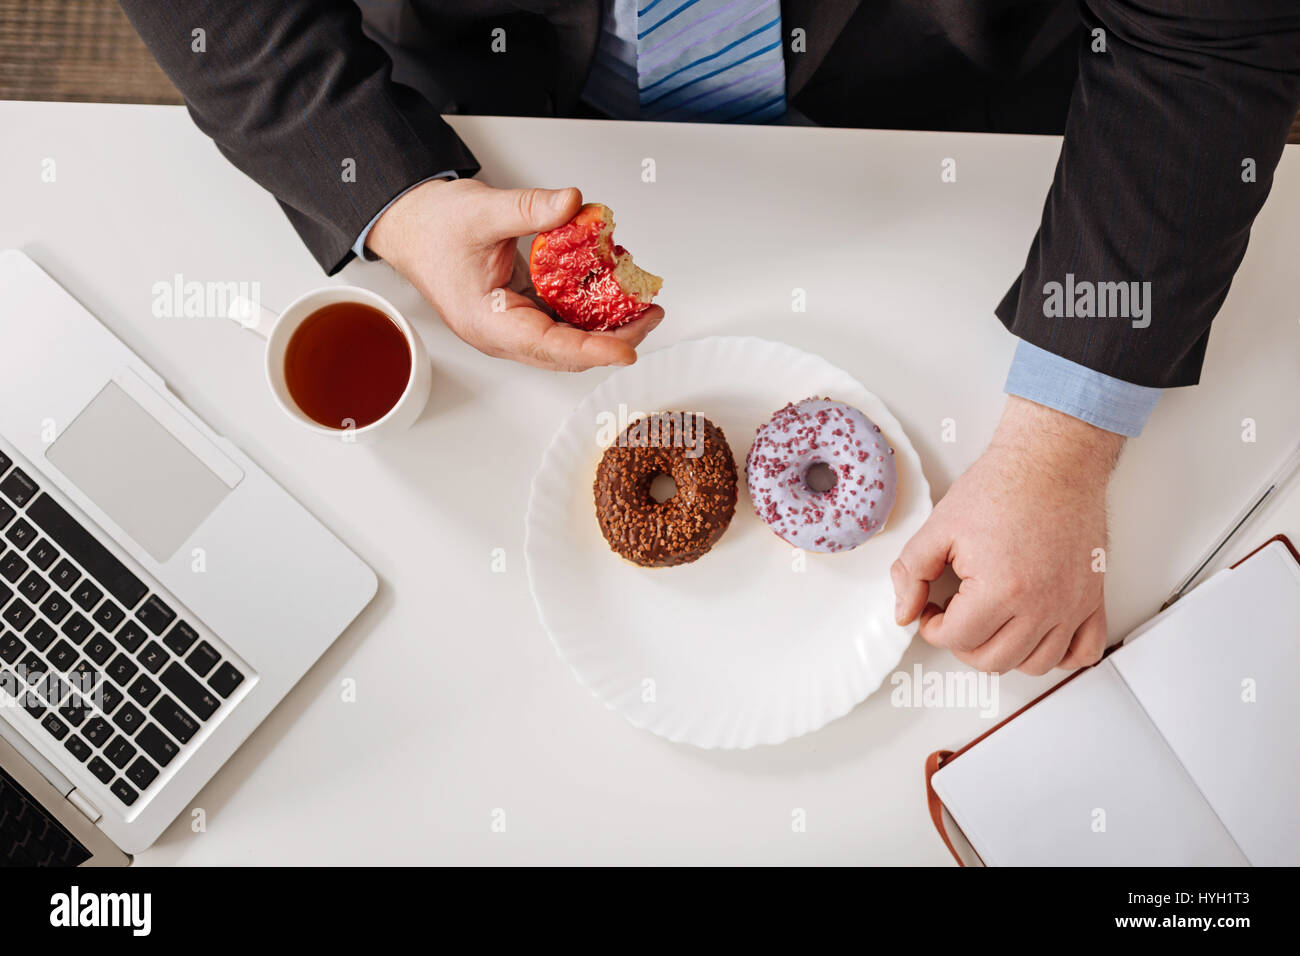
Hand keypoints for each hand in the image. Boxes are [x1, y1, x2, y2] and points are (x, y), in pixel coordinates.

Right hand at [367, 178, 663, 370]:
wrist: (408, 224)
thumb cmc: (432, 227)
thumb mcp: (482, 210)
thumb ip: (530, 209)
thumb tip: (573, 204)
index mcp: (488, 322)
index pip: (551, 346)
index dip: (594, 350)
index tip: (628, 348)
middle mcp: (502, 333)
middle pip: (568, 351)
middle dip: (614, 338)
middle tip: (651, 314)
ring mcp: (512, 325)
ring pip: (568, 339)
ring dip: (606, 326)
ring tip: (643, 305)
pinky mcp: (520, 312)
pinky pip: (561, 320)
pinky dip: (589, 309)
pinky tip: (613, 291)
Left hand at [890, 396, 1124, 674]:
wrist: (1052, 461)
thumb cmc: (1003, 487)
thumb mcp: (940, 526)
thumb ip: (912, 572)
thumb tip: (904, 611)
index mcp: (1000, 589)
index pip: (955, 639)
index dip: (932, 627)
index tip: (931, 611)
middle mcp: (1041, 604)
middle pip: (992, 660)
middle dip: (963, 642)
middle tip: (956, 616)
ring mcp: (1071, 605)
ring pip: (1035, 664)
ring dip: (1005, 652)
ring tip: (991, 622)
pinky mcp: (1092, 598)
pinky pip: (1083, 652)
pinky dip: (1060, 655)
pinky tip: (1036, 634)